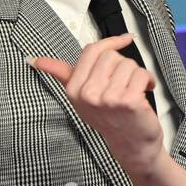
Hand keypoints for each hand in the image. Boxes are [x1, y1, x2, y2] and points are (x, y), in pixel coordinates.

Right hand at [28, 34, 165, 176]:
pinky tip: (144, 93)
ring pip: (128, 64)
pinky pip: (142, 74)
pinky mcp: (128, 101)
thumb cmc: (109, 118)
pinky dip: (149, 81)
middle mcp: (88, 94)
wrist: (131, 145)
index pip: (91, 50)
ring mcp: (107, 98)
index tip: (123, 39)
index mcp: (74, 89)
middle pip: (111, 56)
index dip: (111, 42)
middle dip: (124, 66)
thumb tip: (36, 60)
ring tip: (134, 90)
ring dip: (137, 75)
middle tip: (124, 84)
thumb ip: (62, 74)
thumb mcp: (81, 97)